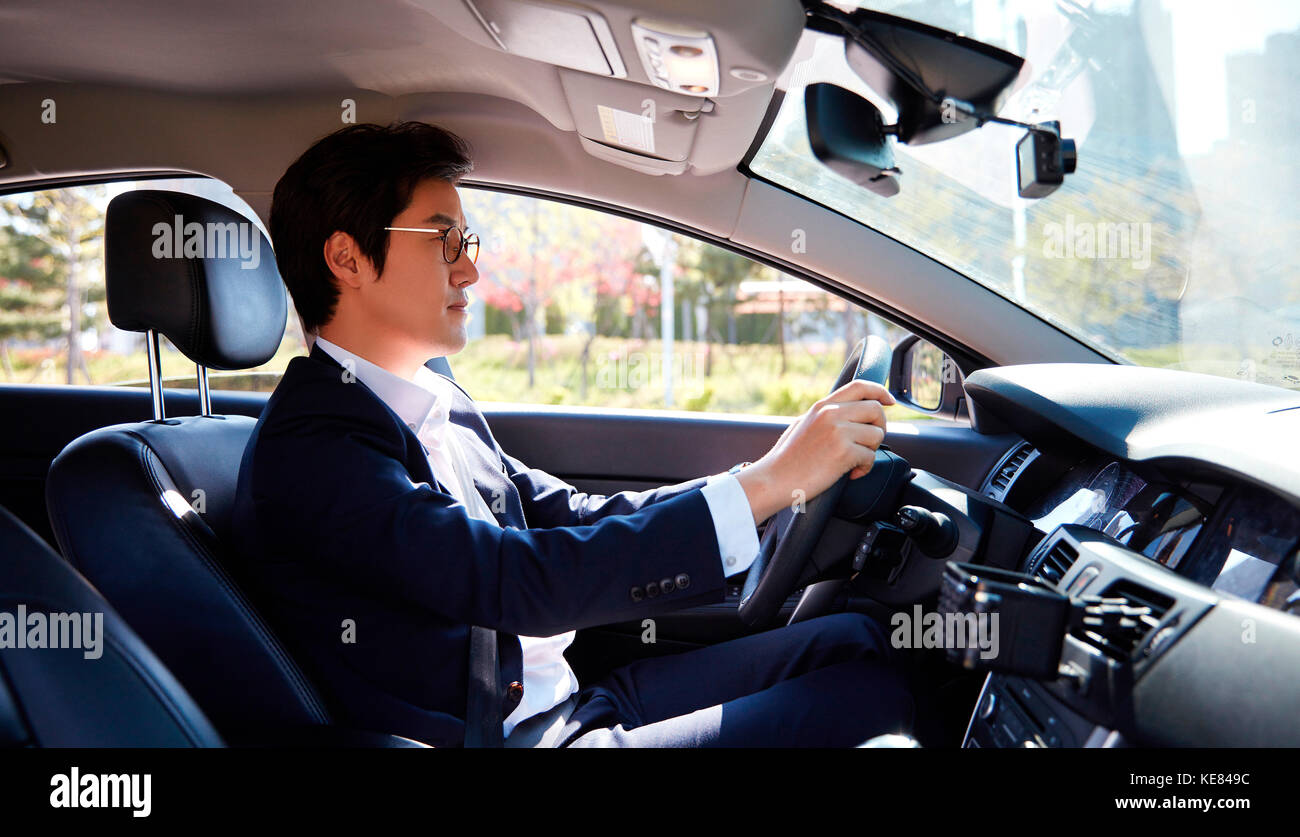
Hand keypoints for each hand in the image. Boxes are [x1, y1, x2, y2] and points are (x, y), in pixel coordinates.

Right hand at [734, 380, 893, 523]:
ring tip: (853, 462)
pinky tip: (850, 474)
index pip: (860, 386)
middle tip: (869, 444)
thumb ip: (826, 416)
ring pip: (877, 434)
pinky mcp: (843, 452)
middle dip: (880, 427)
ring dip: (870, 451)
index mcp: (822, 406)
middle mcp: (831, 414)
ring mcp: (838, 431)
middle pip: (876, 409)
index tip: (890, 401)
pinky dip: (864, 469)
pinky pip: (870, 457)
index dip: (880, 391)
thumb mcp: (803, 425)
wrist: (774, 479)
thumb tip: (849, 413)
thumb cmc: (786, 459)